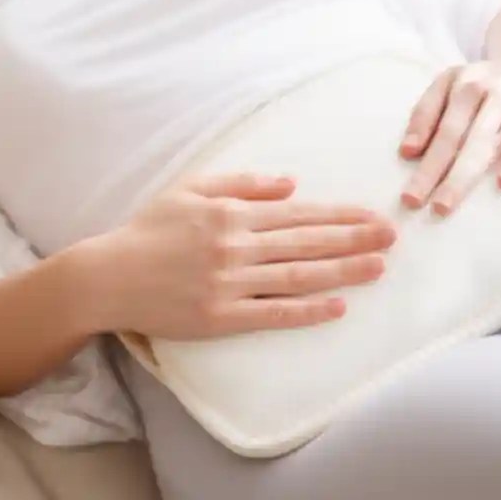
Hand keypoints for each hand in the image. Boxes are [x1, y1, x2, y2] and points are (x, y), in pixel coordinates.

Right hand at [85, 173, 395, 338]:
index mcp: (230, 213)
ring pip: (298, 275)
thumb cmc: (148, 231)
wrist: (108, 276)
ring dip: (342, 270)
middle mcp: (235, 246)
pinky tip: (337, 306)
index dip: (340, 214)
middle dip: (354, 238)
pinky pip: (272, 313)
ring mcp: (229, 283)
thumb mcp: (190, 190)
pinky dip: (307, 311)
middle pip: (307, 242)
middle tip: (392, 238)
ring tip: (377, 268)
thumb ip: (241, 183)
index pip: (299, 213)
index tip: (373, 215)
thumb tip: (291, 183)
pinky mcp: (220, 317)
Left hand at [399, 62, 500, 215]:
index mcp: (469, 81)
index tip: (408, 195)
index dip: (425, 161)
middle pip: (465, 139)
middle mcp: (500, 92)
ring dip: (468, 175)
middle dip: (440, 175)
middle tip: (418, 204)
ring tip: (445, 205)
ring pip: (497, 145)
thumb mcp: (453, 81)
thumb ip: (426, 111)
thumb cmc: (489, 82)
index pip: (443, 128)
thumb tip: (408, 151)